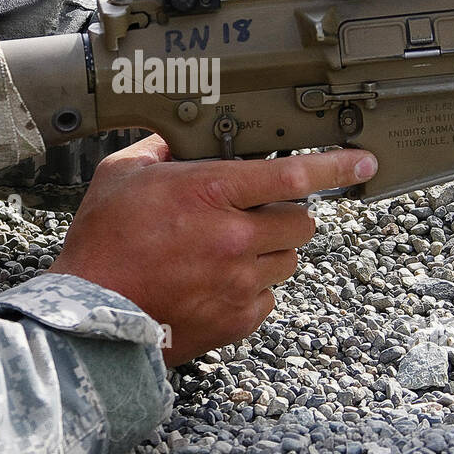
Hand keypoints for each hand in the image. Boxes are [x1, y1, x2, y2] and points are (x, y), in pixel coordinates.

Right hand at [49, 135, 376, 366]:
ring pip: (289, 259)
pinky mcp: (238, 319)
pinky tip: (216, 282)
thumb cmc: (102, 245)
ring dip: (269, 251)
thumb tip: (181, 135)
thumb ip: (160, 149)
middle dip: (282, 215)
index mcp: (210, 192)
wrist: (91, 316)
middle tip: (248, 217)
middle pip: (301, 221)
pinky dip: (251, 288)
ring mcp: (240, 282)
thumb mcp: (121, 175)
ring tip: (226, 252)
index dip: (335, 164)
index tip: (362, 161)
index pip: (292, 173)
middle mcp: (234, 237)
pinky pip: (269, 296)